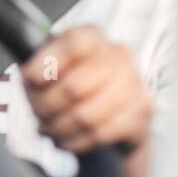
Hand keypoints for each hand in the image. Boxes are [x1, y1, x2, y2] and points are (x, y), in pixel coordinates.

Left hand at [20, 25, 152, 176]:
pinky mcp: (143, 110)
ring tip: (51, 128)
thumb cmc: (62, 84)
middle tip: (39, 113)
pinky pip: (103, 132)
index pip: (74, 44)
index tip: (34, 80)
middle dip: (48, 107)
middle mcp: (118, 53)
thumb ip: (36, 68)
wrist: (101, 112)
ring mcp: (135, 81)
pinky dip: (79, 141)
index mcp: (91, 35)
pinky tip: (69, 139)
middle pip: (74, 87)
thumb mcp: (41, 70)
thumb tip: (36, 75)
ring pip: (87, 115)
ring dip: (61, 127)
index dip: (50, 65)